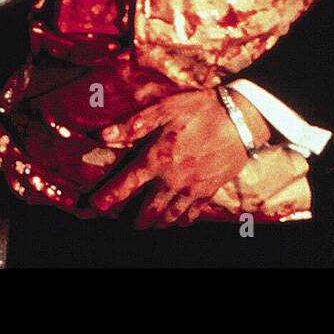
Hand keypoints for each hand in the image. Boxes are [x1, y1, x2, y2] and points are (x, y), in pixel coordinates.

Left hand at [89, 88, 271, 228]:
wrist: (240, 119)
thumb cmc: (200, 110)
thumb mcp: (164, 108)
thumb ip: (134, 125)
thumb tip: (103, 135)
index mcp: (157, 158)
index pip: (126, 185)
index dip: (107, 198)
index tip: (94, 207)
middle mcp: (172, 179)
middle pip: (148, 211)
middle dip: (135, 221)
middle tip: (128, 224)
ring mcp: (192, 189)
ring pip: (169, 217)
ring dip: (157, 224)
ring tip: (149, 225)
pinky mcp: (209, 191)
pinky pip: (192, 215)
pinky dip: (182, 222)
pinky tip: (178, 221)